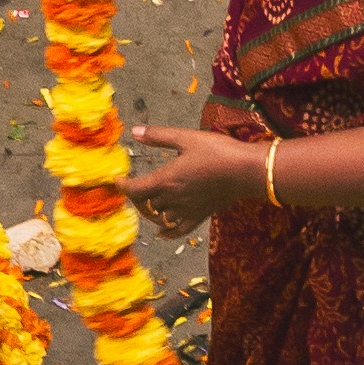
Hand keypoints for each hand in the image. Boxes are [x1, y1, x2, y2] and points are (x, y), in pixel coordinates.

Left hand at [127, 122, 253, 230]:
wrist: (245, 171)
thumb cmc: (217, 151)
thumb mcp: (186, 138)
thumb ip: (159, 136)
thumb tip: (135, 131)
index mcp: (167, 179)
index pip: (135, 190)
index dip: (123, 186)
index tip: (117, 179)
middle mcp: (173, 199)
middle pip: (144, 205)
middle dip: (135, 197)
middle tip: (134, 187)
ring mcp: (186, 210)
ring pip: (158, 220)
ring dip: (148, 212)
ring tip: (147, 202)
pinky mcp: (199, 216)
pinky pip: (178, 231)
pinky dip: (166, 233)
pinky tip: (161, 232)